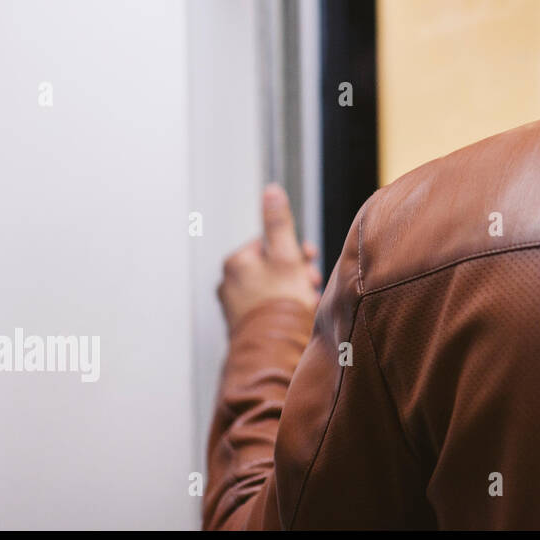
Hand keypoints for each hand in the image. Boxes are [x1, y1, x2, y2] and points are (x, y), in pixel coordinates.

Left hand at [217, 184, 322, 332]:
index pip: (269, 245)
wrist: (272, 348)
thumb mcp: (285, 255)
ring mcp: (234, 306)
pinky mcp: (243, 325)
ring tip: (307, 302)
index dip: (294, 252)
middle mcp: (228, 282)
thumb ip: (278, 223)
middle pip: (270, 266)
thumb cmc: (280, 302)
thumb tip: (271, 191)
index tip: (310, 261)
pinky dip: (283, 308)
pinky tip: (297, 316)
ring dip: (292, 290)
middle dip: (295, 272)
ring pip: (271, 288)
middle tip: (310, 283)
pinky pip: (267, 308)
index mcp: (236, 262)